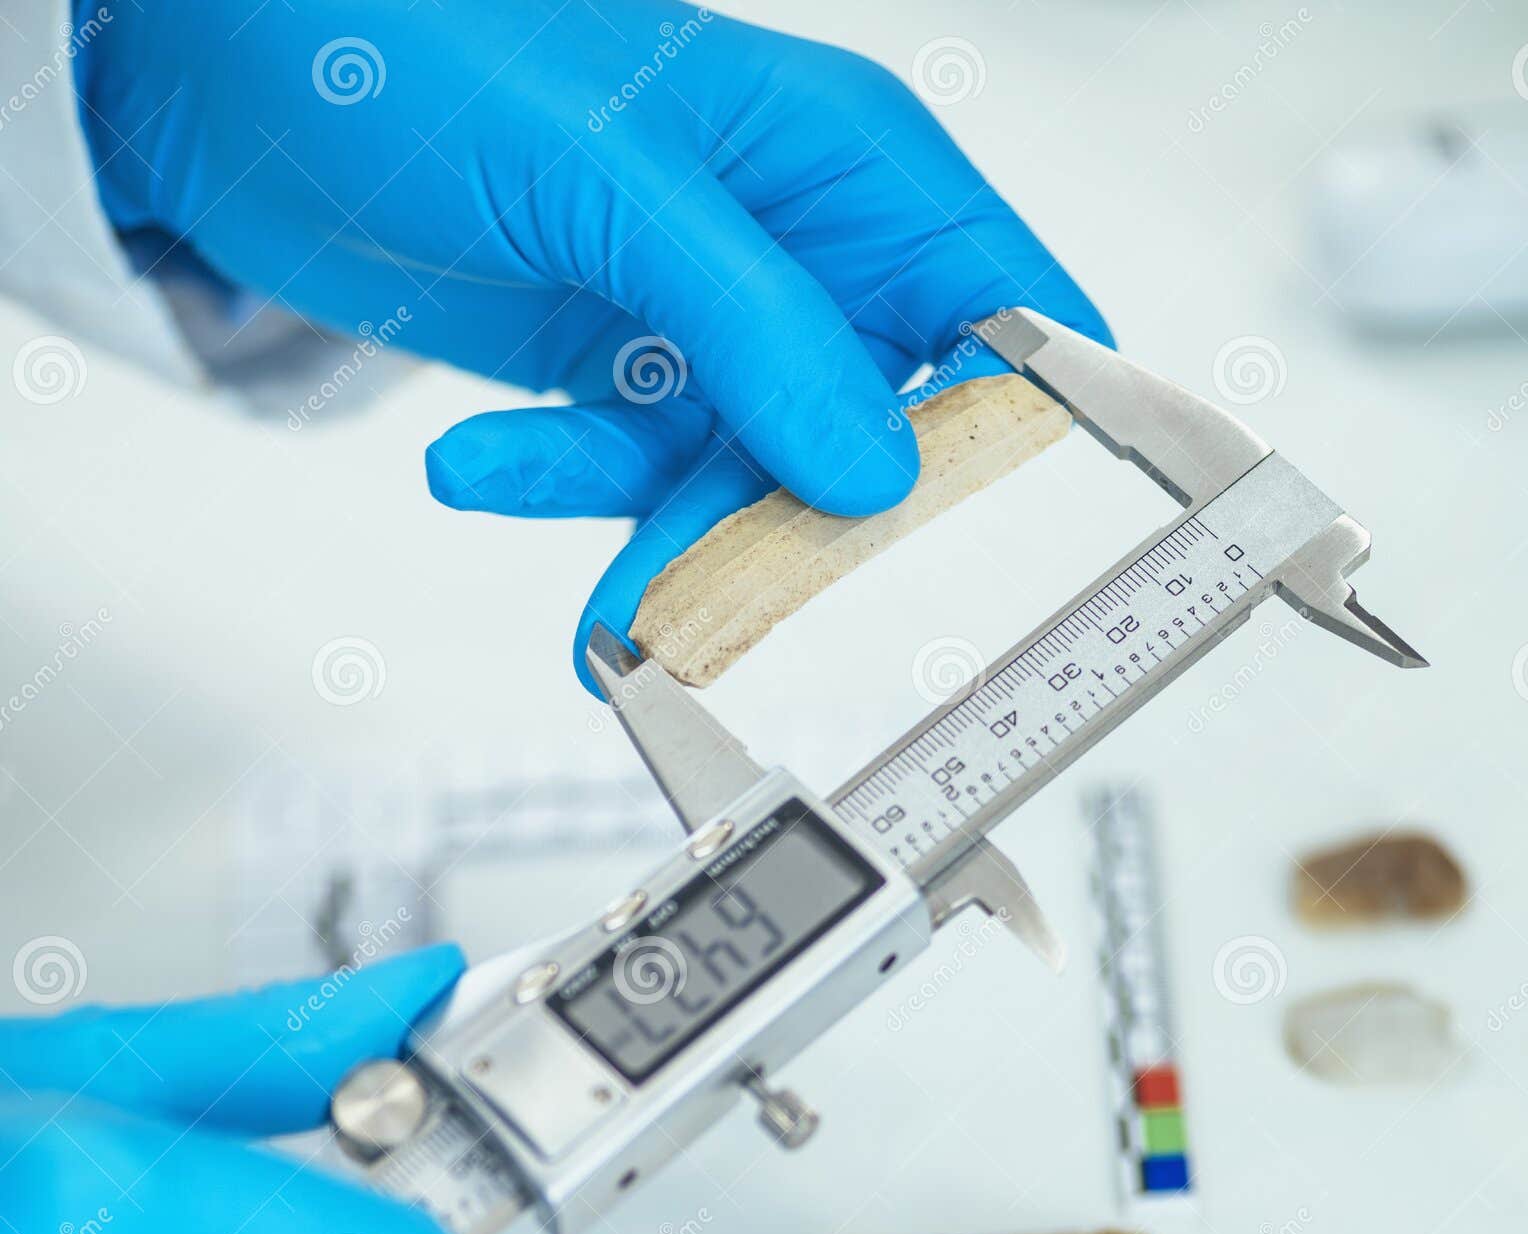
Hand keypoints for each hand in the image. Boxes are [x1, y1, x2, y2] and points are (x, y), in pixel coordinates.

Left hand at [74, 2, 1107, 690]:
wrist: (236, 64)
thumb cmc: (427, 42)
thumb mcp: (616, 182)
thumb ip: (761, 330)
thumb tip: (875, 472)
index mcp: (852, 167)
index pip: (1005, 310)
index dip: (1026, 428)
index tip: (1016, 553)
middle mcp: (803, 252)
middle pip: (876, 437)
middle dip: (804, 534)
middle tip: (740, 617)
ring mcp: (713, 320)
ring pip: (744, 481)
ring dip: (664, 547)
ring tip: (603, 613)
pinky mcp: (622, 371)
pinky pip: (631, 472)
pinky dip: (562, 488)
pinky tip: (473, 464)